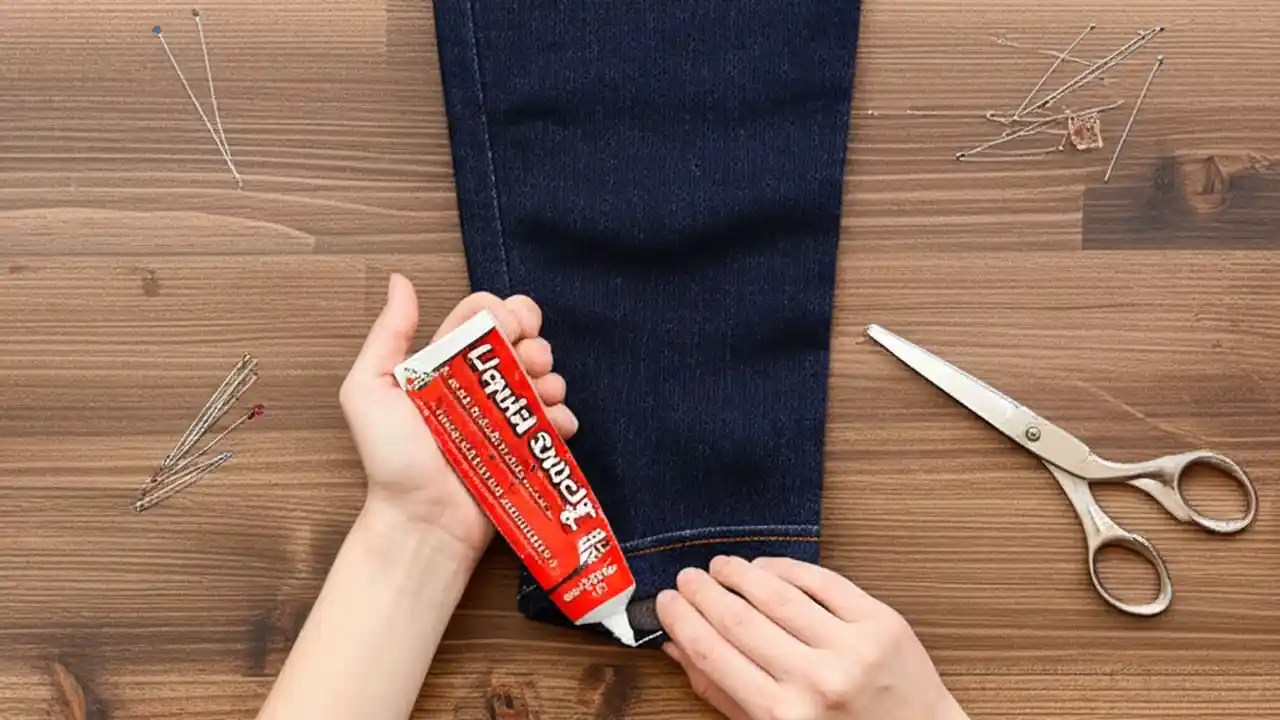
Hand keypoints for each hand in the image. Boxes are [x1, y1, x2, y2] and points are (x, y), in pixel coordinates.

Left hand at [339, 274, 578, 558]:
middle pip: (525, 338)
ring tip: (535, 400)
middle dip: (534, 342)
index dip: (503, 312)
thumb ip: (389, 334)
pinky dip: (561, 418)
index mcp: (447, 360)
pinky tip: (548, 427)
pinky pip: (561, 419)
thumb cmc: (391, 460)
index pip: (484, 313)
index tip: (505, 331)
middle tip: (524, 364)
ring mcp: (508, 416)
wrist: (422, 520)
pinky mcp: (530, 447)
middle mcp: (481, 383)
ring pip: (548, 374)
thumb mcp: (370, 390)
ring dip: (549, 379)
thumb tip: (400, 280)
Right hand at [657, 556, 967, 719]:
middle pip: (739, 620)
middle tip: (686, 578)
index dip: (683, 622)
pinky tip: (765, 566)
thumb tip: (678, 649)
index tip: (666, 603)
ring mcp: (852, 648)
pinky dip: (787, 568)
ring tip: (720, 566)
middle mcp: (816, 681)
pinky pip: (823, 582)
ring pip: (778, 594)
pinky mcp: (881, 622)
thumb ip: (725, 694)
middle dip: (703, 593)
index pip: (715, 655)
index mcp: (784, 717)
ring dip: (740, 573)